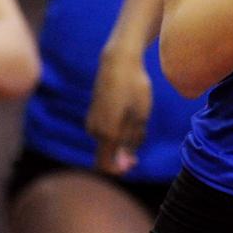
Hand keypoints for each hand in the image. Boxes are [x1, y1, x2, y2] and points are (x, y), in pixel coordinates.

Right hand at [87, 46, 151, 175]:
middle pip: (107, 154)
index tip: (133, 162)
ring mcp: (92, 120)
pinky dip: (116, 128)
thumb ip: (132, 141)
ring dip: (121, 139)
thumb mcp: (140, 117)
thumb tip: (126, 161)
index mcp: (107, 133)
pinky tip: (127, 112)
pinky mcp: (93, 112)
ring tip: (136, 119)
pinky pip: (104, 130)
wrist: (118, 62)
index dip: (119, 170)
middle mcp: (95, 130)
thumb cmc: (134, 88)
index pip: (105, 166)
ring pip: (107, 141)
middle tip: (140, 134)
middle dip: (123, 153)